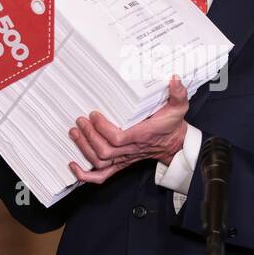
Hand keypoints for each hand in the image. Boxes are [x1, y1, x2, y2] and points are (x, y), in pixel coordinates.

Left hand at [68, 76, 188, 183]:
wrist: (174, 144)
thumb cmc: (172, 126)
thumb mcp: (178, 107)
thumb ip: (178, 93)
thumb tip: (175, 79)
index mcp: (142, 135)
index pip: (118, 138)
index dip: (102, 128)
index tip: (94, 114)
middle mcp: (131, 149)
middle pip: (104, 151)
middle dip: (88, 136)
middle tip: (80, 121)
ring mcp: (125, 158)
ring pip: (100, 162)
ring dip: (84, 148)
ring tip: (75, 133)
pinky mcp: (121, 163)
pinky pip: (102, 175)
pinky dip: (86, 175)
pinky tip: (74, 166)